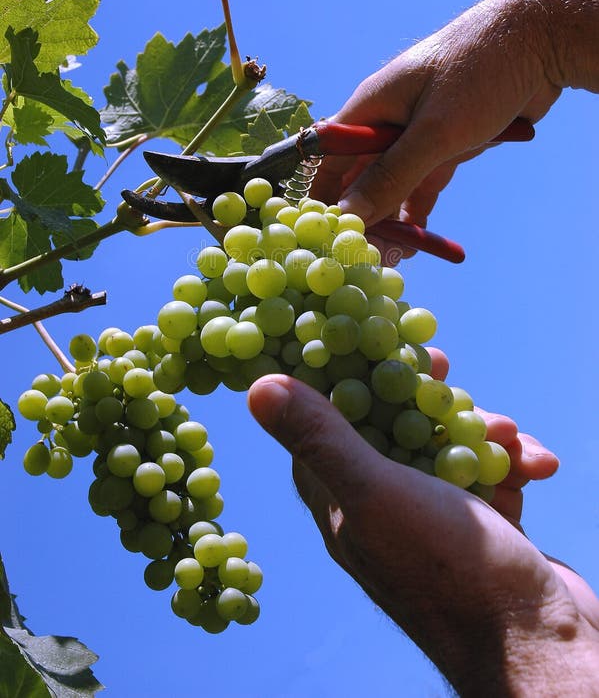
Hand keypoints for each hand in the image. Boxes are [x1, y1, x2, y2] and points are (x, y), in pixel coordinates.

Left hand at [248, 373, 598, 696]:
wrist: (532, 646)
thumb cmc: (445, 570)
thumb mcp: (375, 492)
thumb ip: (321, 438)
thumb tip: (257, 388)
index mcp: (339, 497)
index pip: (327, 418)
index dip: (345, 373)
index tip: (369, 339)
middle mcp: (378, 503)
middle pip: (391, 422)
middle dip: (421, 394)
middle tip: (438, 366)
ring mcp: (430, 514)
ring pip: (444, 442)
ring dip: (479, 429)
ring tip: (509, 436)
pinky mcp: (477, 524)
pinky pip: (486, 471)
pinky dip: (511, 462)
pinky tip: (536, 464)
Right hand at [315, 0, 598, 232]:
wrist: (540, 39)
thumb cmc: (479, 71)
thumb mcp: (433, 132)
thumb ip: (391, 176)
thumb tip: (349, 215)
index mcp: (371, 107)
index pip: (330, 158)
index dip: (324, 196)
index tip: (326, 236)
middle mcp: (389, 120)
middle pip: (363, 177)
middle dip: (363, 218)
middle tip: (369, 259)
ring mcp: (419, 132)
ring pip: (395, 184)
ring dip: (393, 219)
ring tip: (394, 260)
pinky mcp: (449, 142)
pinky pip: (425, 182)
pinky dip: (421, 208)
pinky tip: (419, 239)